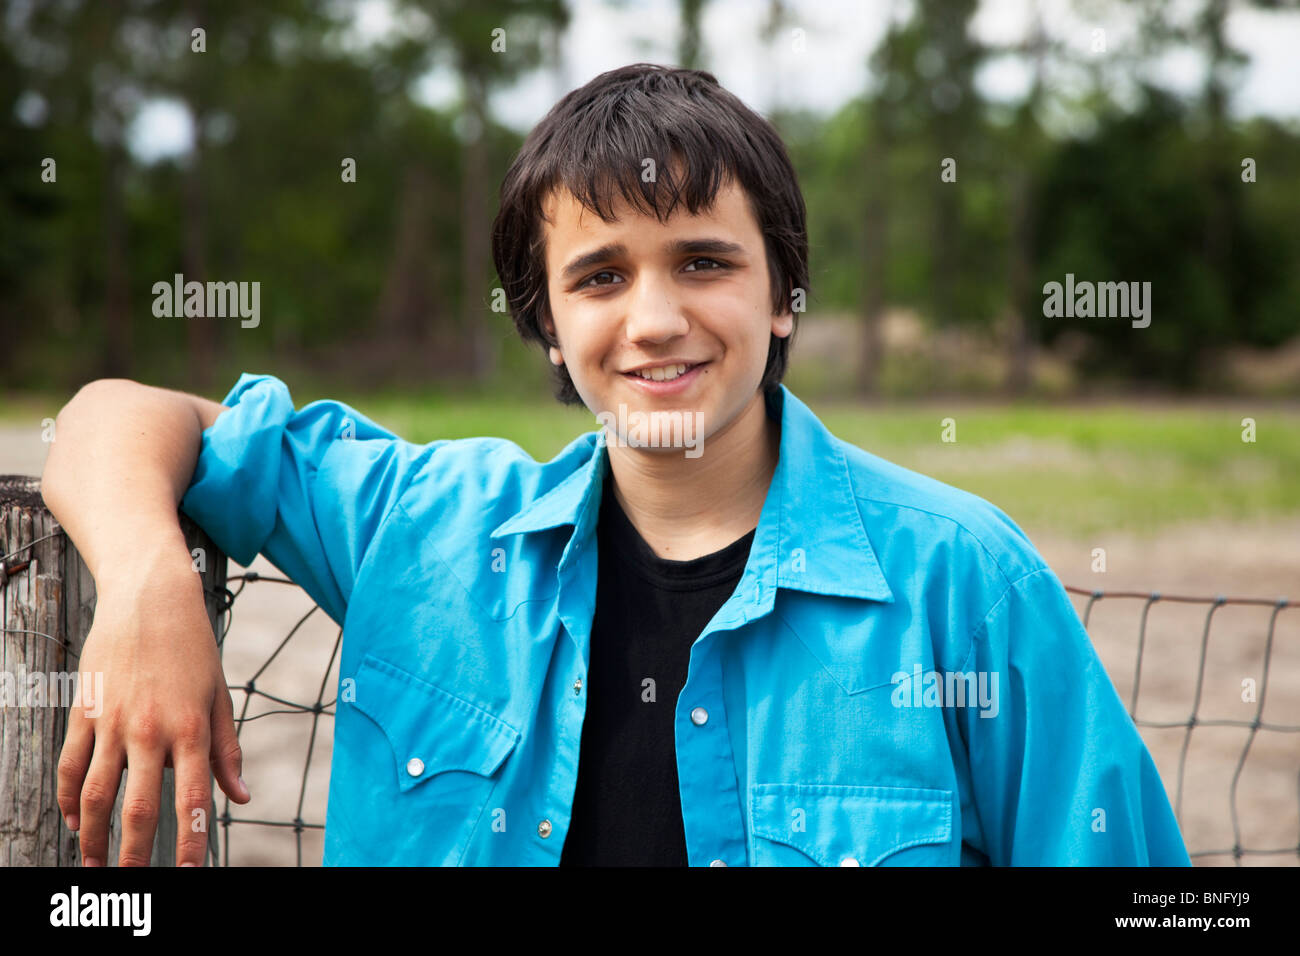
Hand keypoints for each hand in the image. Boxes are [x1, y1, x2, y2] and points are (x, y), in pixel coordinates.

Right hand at [56, 555, 249, 866]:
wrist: (151, 597)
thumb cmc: (193, 647)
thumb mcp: (220, 695)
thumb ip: (227, 750)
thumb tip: (242, 796)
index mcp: (192, 728)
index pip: (193, 798)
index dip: (192, 841)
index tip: (191, 873)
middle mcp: (151, 730)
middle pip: (138, 807)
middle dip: (136, 853)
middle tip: (133, 883)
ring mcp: (113, 722)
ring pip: (95, 794)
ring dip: (93, 836)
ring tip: (95, 864)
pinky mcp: (85, 711)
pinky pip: (69, 765)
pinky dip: (67, 798)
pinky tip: (73, 821)